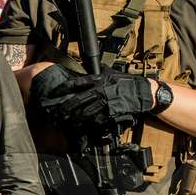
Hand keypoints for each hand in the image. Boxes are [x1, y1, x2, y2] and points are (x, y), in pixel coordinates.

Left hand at [39, 69, 154, 134]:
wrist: (142, 92)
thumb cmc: (125, 81)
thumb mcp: (109, 72)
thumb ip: (96, 72)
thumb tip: (83, 68)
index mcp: (97, 79)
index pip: (75, 83)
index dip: (62, 88)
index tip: (53, 93)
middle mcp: (99, 91)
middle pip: (76, 100)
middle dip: (63, 108)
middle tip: (54, 112)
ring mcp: (104, 103)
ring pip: (83, 112)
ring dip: (71, 118)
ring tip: (62, 121)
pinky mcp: (110, 113)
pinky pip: (94, 120)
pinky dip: (85, 124)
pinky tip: (78, 126)